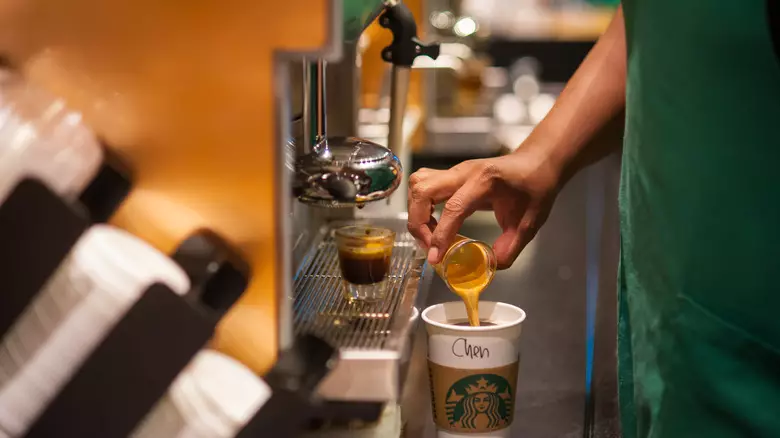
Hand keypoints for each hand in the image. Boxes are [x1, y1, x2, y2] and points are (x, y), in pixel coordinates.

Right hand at [407, 147, 561, 268]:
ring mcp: (455, 171)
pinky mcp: (451, 175)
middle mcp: (464, 171)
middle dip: (418, 223)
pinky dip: (421, 206)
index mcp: (485, 180)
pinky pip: (424, 186)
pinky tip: (435, 223)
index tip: (435, 258)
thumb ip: (511, 246)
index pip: (453, 207)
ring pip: (418, 184)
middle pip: (423, 190)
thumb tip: (490, 266)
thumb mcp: (531, 221)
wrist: (537, 162)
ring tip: (430, 235)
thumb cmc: (536, 186)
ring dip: (417, 212)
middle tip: (430, 247)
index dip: (441, 235)